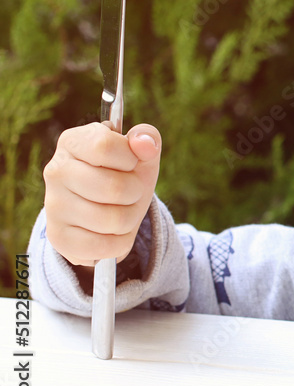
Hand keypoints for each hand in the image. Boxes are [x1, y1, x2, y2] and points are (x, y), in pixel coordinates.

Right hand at [42, 122, 160, 266]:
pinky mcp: (59, 238)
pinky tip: (110, 231)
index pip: (104, 146)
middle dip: (135, 192)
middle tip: (128, 191)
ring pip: (115, 220)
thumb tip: (146, 144)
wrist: (106, 210)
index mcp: (73, 142)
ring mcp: (53, 206)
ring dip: (130, 218)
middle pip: (115, 188)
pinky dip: (120, 242)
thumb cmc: (123, 174)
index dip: (130, 158)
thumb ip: (147, 138)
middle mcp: (55, 171)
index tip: (129, 163)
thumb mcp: (140, 154)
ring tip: (120, 210)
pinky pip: (106, 247)